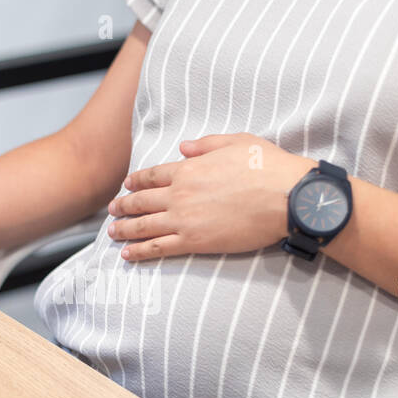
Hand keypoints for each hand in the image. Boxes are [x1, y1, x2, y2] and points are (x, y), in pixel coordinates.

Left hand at [106, 134, 313, 260]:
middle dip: (123, 206)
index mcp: (189, 168)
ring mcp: (184, 220)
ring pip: (144, 226)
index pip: (152, 175)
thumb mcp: (237, 142)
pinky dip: (140, 252)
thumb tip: (183, 146)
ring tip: (111, 232)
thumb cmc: (267, 167)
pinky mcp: (195, 242)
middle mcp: (180, 194)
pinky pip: (159, 248)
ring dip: (124, 229)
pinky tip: (127, 255)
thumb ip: (206, 144)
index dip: (135, 181)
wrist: (285, 198)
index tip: (126, 185)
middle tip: (111, 210)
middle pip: (142, 201)